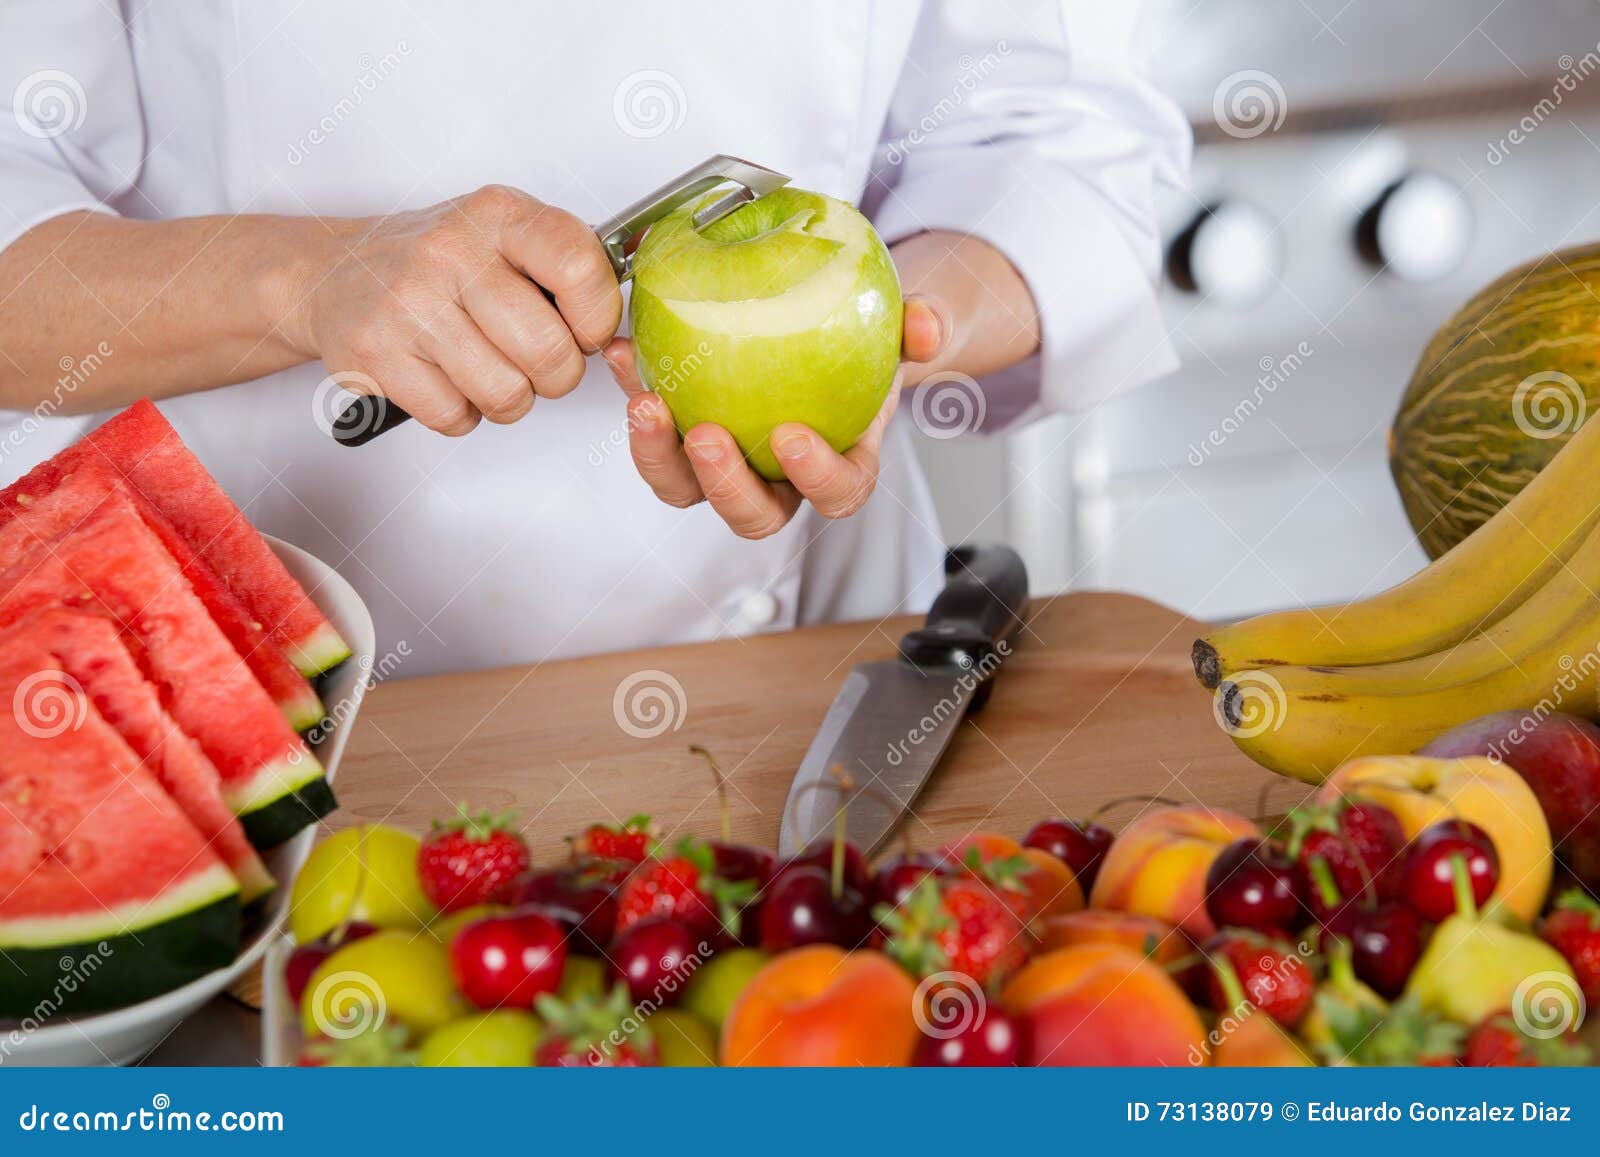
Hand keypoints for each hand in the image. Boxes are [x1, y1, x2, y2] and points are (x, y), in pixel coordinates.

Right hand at [286, 185, 621, 435]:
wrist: (336, 274)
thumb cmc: (440, 262)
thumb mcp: (506, 232)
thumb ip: (570, 257)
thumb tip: (654, 273)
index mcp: (499, 215)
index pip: (580, 268)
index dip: (597, 319)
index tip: (586, 330)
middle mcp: (451, 252)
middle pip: (549, 352)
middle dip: (555, 375)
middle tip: (536, 361)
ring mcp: (408, 304)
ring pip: (506, 394)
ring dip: (508, 398)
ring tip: (487, 367)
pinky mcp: (375, 355)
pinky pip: (456, 417)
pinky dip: (461, 412)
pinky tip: (447, 378)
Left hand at [602, 296, 946, 538]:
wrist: (828, 329)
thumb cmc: (867, 343)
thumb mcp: (902, 329)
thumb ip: (923, 328)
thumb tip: (926, 325)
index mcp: (838, 464)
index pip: (836, 494)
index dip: (815, 478)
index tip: (792, 437)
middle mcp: (778, 478)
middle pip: (751, 514)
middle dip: (724, 485)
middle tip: (705, 436)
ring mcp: (726, 461)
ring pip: (687, 488)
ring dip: (659, 455)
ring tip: (645, 403)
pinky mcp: (682, 431)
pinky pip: (654, 429)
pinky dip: (635, 391)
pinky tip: (624, 356)